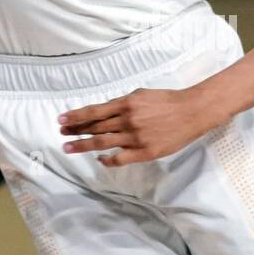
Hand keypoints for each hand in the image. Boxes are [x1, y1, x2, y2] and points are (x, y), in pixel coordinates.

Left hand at [58, 86, 214, 166]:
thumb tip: (103, 111)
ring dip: (83, 145)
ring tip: (68, 147)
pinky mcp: (145, 152)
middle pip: (95, 127)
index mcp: (126, 104)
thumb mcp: (140, 94)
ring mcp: (135, 137)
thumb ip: (121, 104)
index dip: (76, 116)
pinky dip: (107, 160)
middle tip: (61, 134)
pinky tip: (99, 159)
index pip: (94, 112)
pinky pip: (121, 158)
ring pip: (103, 142)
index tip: (61, 120)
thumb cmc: (166, 101)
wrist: (191, 112)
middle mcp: (127, 120)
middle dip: (76, 131)